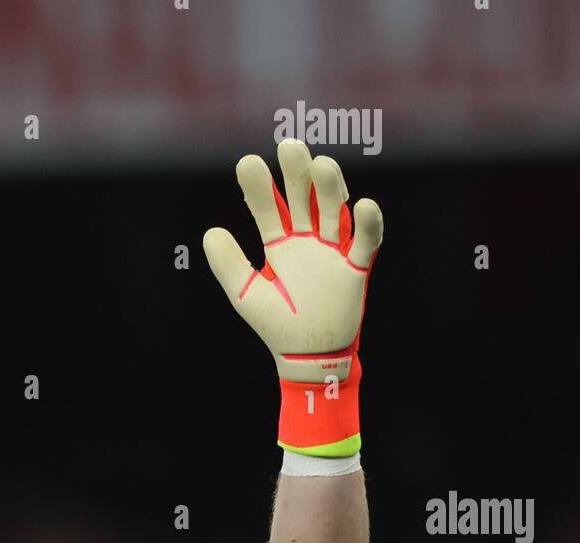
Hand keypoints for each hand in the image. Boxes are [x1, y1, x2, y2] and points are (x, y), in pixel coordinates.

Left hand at [203, 139, 382, 386]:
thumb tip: (210, 233)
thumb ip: (230, 266)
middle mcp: (307, 240)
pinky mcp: (356, 268)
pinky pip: (366, 241)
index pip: (268, 207)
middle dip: (298, 174)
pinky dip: (368, 222)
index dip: (259, 187)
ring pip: (334, 210)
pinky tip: (363, 204)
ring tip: (322, 166)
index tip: (247, 164)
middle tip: (289, 148)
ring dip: (330, 188)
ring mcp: (333, 251)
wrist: (309, 358)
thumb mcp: (246, 296)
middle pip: (304, 198)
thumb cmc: (277, 326)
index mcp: (280, 243)